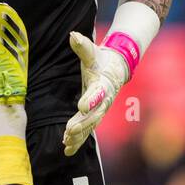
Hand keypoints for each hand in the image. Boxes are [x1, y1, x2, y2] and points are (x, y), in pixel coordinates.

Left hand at [62, 32, 128, 156]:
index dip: (91, 99)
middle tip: (70, 130)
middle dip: (82, 123)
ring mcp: (100, 110)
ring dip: (79, 135)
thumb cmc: (101, 60)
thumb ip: (82, 46)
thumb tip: (72, 35)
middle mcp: (104, 100)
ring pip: (90, 125)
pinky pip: (87, 131)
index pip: (97, 93)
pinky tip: (67, 150)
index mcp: (104, 84)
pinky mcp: (94, 116)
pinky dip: (78, 141)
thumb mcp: (92, 52)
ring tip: (67, 142)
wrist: (116, 68)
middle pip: (94, 114)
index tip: (82, 106)